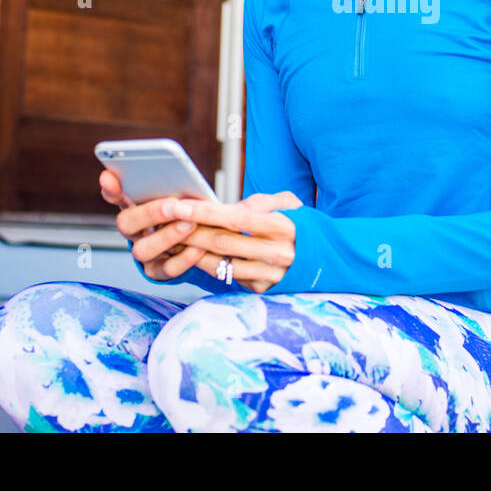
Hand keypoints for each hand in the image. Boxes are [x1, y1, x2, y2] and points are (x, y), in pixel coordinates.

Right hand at [100, 168, 208, 282]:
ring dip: (167, 236)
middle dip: (150, 213)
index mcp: (135, 206)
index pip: (115, 196)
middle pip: (126, 223)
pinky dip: (184, 259)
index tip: (108, 177)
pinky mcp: (158, 271)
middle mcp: (134, 231)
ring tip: (190, 223)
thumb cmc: (189, 212)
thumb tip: (180, 176)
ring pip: (142, 250)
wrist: (202, 244)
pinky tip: (199, 247)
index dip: (111, 189)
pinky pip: (167, 269)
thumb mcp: (183, 196)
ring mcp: (144, 252)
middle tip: (174, 205)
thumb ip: (175, 186)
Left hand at [172, 192, 301, 293]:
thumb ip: (262, 201)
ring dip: (191, 250)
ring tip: (169, 237)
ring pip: (220, 262)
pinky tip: (189, 254)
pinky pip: (227, 276)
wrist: (327, 261)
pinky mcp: (261, 289)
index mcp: (283, 227)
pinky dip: (204, 264)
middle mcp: (276, 253)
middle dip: (189, 230)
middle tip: (163, 220)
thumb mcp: (291, 204)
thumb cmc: (303, 226)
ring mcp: (268, 274)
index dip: (205, 211)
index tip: (178, 205)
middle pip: (222, 242)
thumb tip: (233, 207)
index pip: (236, 218)